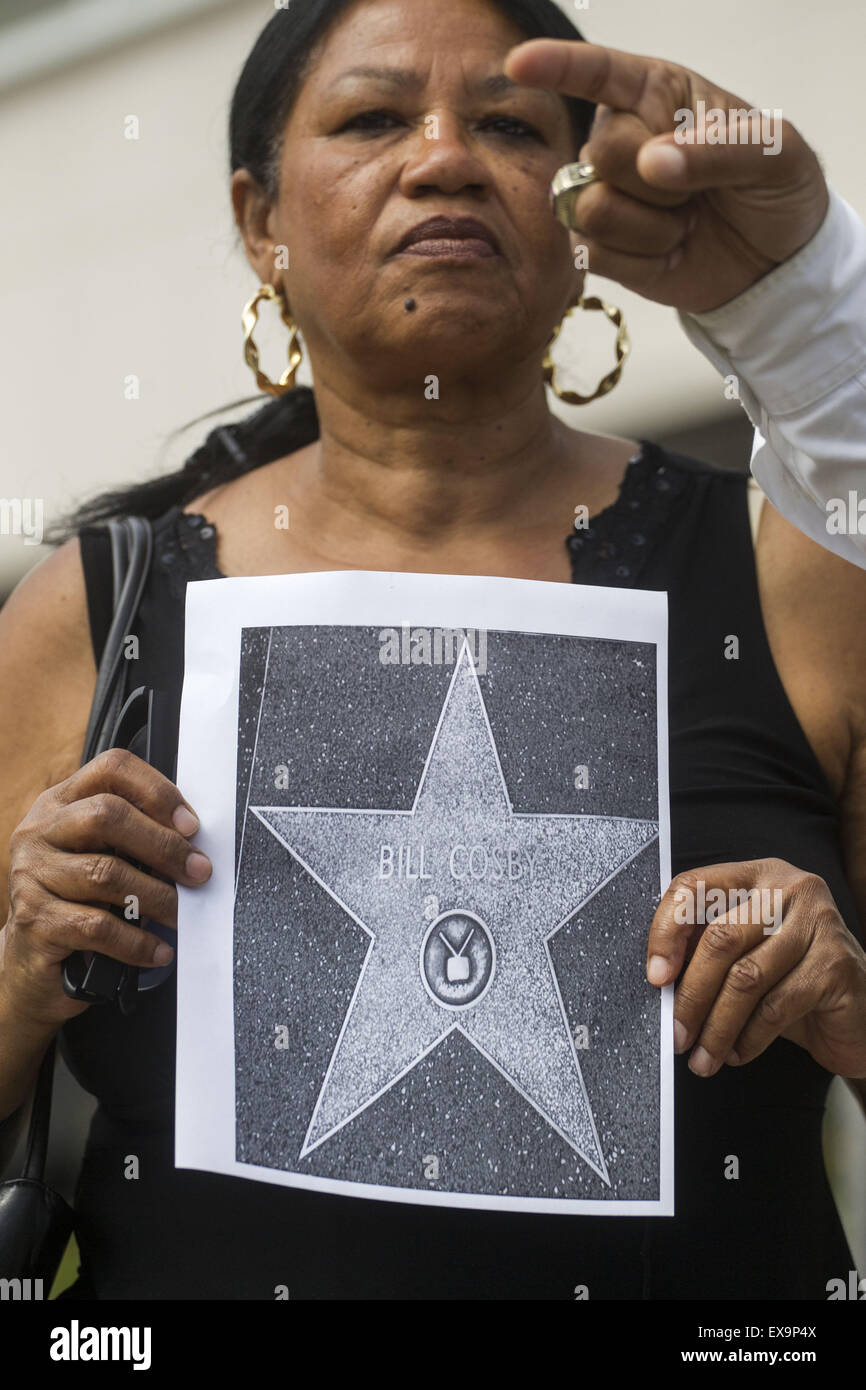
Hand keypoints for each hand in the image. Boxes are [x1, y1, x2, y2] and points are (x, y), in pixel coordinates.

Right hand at [0, 747, 211, 1028]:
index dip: (157, 791)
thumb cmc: (79, 902)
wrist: (32, 964)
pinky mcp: (33, 919)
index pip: (111, 769)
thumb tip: (194, 844)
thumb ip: (136, 840)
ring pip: (104, 874)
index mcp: (61, 803)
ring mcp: (30, 873)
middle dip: (164, 846)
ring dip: (156, 897)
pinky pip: (96, 926)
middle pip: (106, 816)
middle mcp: (39, 831)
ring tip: (181, 915)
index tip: (191, 825)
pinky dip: (136, 942)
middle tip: (198, 873)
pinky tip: (157, 950)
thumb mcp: (104, 858)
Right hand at [503, 40, 829, 312]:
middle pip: (602, 151)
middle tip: (695, 191)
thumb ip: (718, 149)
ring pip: (592, 207)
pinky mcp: (598, 246)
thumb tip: (652, 162)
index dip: (558, 66)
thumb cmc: (774, 190)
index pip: (601, 73)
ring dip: (651, 225)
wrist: (774, 263)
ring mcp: (604, 193)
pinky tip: (670, 250)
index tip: (521, 63)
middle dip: (656, 181)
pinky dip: (642, 259)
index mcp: (660, 94)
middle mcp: (622, 138)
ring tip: (684, 221)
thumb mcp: (774, 154)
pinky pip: (594, 251)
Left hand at [645, 858, 865, 1077]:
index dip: (666, 930)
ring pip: (746, 978)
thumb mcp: (746, 953)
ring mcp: (818, 924)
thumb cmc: (792, 978)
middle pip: (720, 938)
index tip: (655, 975)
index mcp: (757, 876)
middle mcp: (789, 889)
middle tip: (676, 1032)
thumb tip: (658, 976)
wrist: (858, 1013)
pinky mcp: (836, 965)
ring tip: (703, 1055)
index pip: (696, 886)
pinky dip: (749, 1038)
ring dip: (716, 1026)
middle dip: (691, 994)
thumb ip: (707, 950)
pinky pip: (776, 1007)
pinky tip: (736, 1053)